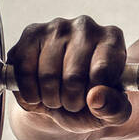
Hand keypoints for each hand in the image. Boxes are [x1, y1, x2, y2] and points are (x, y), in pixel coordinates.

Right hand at [8, 15, 131, 132]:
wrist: (63, 101)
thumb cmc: (93, 102)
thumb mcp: (112, 113)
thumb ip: (115, 109)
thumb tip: (96, 98)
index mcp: (112, 40)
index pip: (101, 72)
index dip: (93, 96)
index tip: (93, 99)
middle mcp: (86, 26)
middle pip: (73, 77)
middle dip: (71, 102)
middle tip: (72, 103)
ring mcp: (57, 27)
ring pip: (47, 76)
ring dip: (50, 99)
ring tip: (57, 98)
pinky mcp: (31, 34)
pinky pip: (24, 71)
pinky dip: (30, 93)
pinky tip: (38, 93)